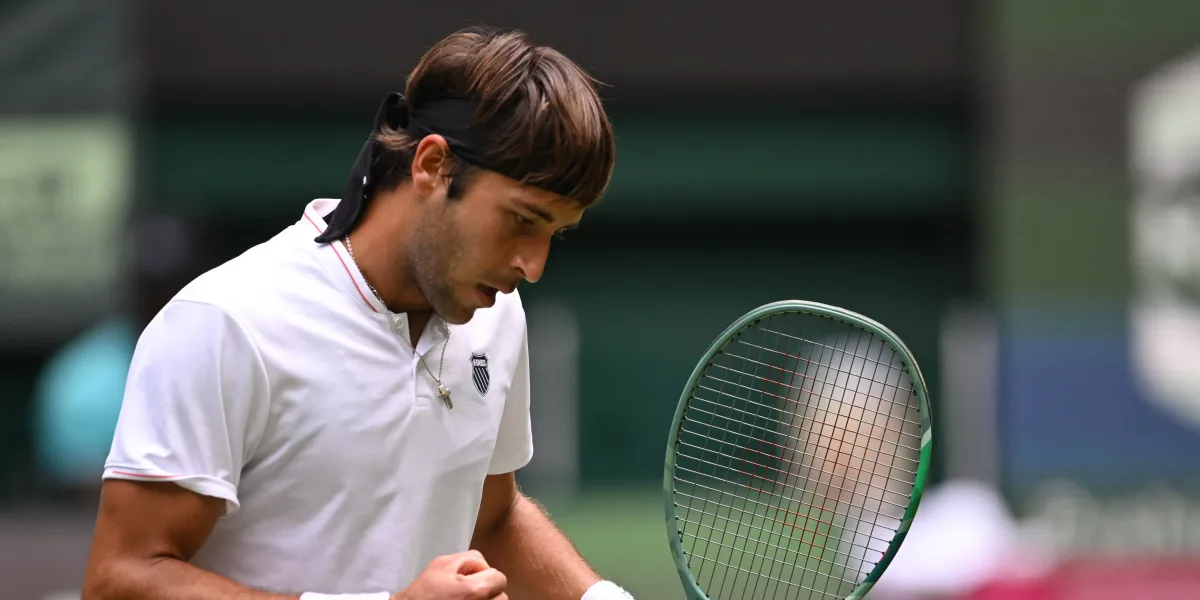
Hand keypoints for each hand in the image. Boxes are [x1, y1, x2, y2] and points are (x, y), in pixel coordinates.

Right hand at [391, 550, 507, 599]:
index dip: (487, 575)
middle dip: (489, 591)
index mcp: (474, 590)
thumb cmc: (425, 591)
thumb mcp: (443, 563)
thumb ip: (469, 558)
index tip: (474, 579)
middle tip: (471, 591)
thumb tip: (484, 566)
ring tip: (469, 599)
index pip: (499, 578)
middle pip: (502, 596)